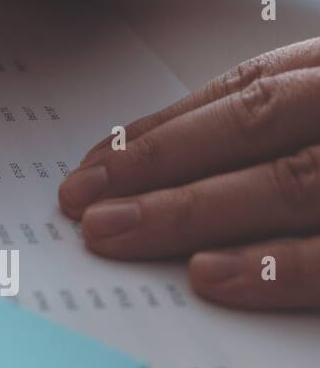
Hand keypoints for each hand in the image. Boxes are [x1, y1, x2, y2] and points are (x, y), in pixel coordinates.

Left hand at [60, 39, 319, 309]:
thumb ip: (284, 126)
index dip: (165, 129)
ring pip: (288, 181)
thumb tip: (171, 172)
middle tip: (79, 202)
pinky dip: (275, 266)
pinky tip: (209, 275)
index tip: (93, 165)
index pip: (249, 91)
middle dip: (157, 163)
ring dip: (193, 210)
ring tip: (114, 234)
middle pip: (254, 126)